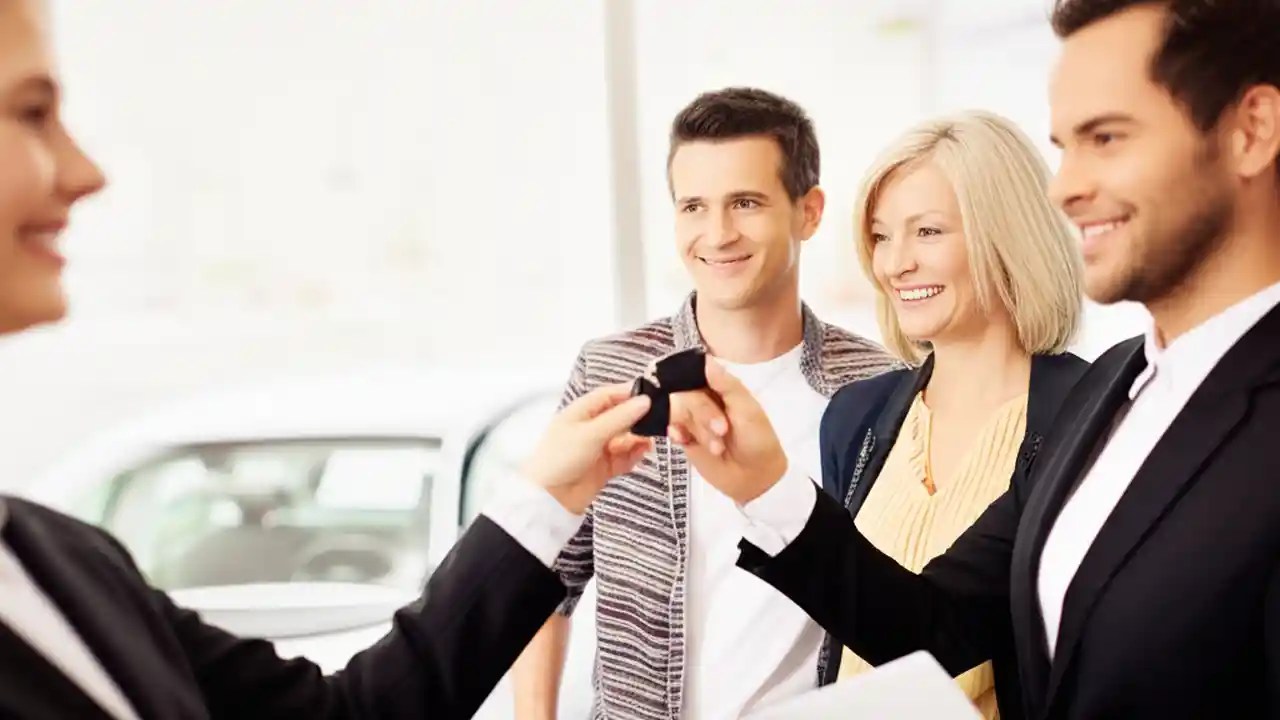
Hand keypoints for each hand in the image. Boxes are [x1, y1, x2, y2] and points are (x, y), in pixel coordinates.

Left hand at [521, 383, 652, 513]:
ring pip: (625, 438)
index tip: (650, 395)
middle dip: (637, 419)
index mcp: (580, 412)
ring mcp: (597, 448)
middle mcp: (589, 428)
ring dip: (637, 439)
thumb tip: (644, 401)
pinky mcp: (603, 467)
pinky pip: (625, 457)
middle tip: (655, 421)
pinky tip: (641, 454)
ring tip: (647, 441)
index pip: (608, 395)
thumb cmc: (559, 460)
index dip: (628, 393)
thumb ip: (620, 418)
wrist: (549, 499)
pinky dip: (634, 456)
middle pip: (619, 416)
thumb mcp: (591, 434)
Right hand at [667, 359, 787, 504]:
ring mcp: (693, 419)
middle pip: (686, 394)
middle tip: (722, 431)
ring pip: (678, 412)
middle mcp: (705, 399)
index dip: (691, 377)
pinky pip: (671, 428)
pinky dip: (676, 432)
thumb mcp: (747, 410)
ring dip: (696, 428)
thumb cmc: (758, 441)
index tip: (694, 388)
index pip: (697, 372)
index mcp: (721, 387)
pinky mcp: (686, 438)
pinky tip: (683, 440)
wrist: (754, 478)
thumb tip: (705, 359)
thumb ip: (726, 385)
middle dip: (703, 414)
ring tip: (716, 448)